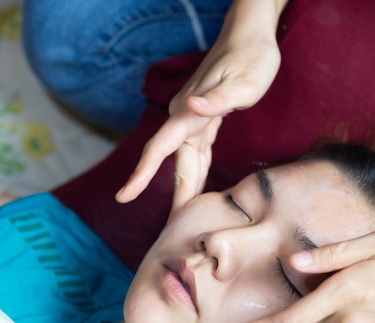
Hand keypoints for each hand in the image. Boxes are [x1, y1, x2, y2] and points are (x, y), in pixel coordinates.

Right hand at [116, 0, 282, 212]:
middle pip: (173, 164)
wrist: (250, 36)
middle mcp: (185, 117)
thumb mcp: (243, 81)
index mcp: (189, 112)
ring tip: (182, 220)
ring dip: (183, 190)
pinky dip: (195, 175)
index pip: (159, 148)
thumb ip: (216, 99)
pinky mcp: (204, 120)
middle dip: (173, 197)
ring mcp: (193, 119)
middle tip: (171, 233)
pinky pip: (196, 154)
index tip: (123, 196)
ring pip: (184, 162)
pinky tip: (196, 191)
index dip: (141, 173)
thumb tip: (188, 108)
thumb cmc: (251, 57)